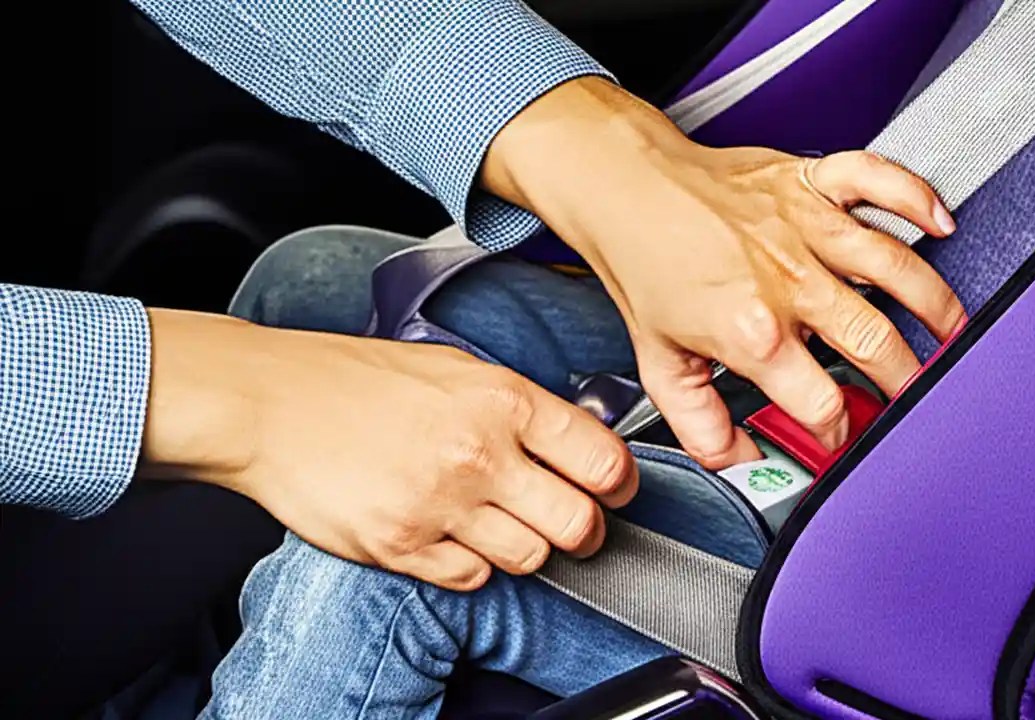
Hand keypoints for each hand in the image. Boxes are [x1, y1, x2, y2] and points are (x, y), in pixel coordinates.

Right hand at [138, 310, 637, 589]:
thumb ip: (519, 406)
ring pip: (529, 557)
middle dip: (583, 528)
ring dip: (524, 545)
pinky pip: (472, 577)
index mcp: (502, 399)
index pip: (602, 460)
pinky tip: (450, 531)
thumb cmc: (355, 379)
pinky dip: (471, 563)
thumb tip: (576, 442)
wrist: (268, 403)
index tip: (612, 488)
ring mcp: (439, 504)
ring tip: (496, 519)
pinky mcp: (401, 545)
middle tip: (571, 521)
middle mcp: (479, 453)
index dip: (618, 483)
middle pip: (578, 523)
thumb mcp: (453, 367)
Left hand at [483, 78, 964, 468]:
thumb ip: (703, 425)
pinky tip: (941, 224)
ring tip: (952, 333)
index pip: (824, 404)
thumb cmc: (643, 267)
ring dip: (935, 305)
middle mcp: (787, 280)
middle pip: (877, 343)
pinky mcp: (810, 182)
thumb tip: (739, 462)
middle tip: (915, 394)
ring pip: (895, 267)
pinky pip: (877, 180)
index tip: (842, 433)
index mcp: (751, 332)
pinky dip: (916, 197)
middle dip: (908, 380)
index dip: (841, 431)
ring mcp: (804, 227)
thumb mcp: (660, 365)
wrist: (625, 190)